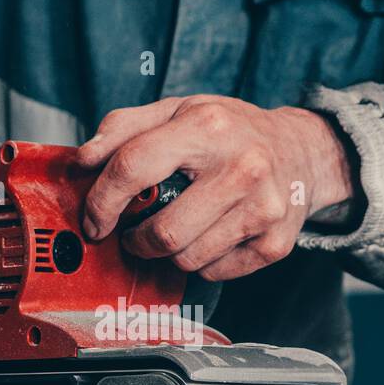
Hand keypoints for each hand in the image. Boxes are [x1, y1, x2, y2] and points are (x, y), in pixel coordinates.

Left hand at [75, 95, 355, 281]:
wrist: (302, 151)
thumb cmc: (230, 132)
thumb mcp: (177, 111)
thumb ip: (123, 129)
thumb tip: (81, 162)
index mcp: (208, 127)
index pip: (134, 168)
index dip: (102, 201)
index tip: (94, 221)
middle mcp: (243, 168)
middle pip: (163, 232)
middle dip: (136, 240)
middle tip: (134, 233)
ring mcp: (264, 210)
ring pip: (186, 259)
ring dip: (168, 253)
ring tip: (176, 228)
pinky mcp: (275, 244)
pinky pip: (214, 273)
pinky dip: (201, 261)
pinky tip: (209, 235)